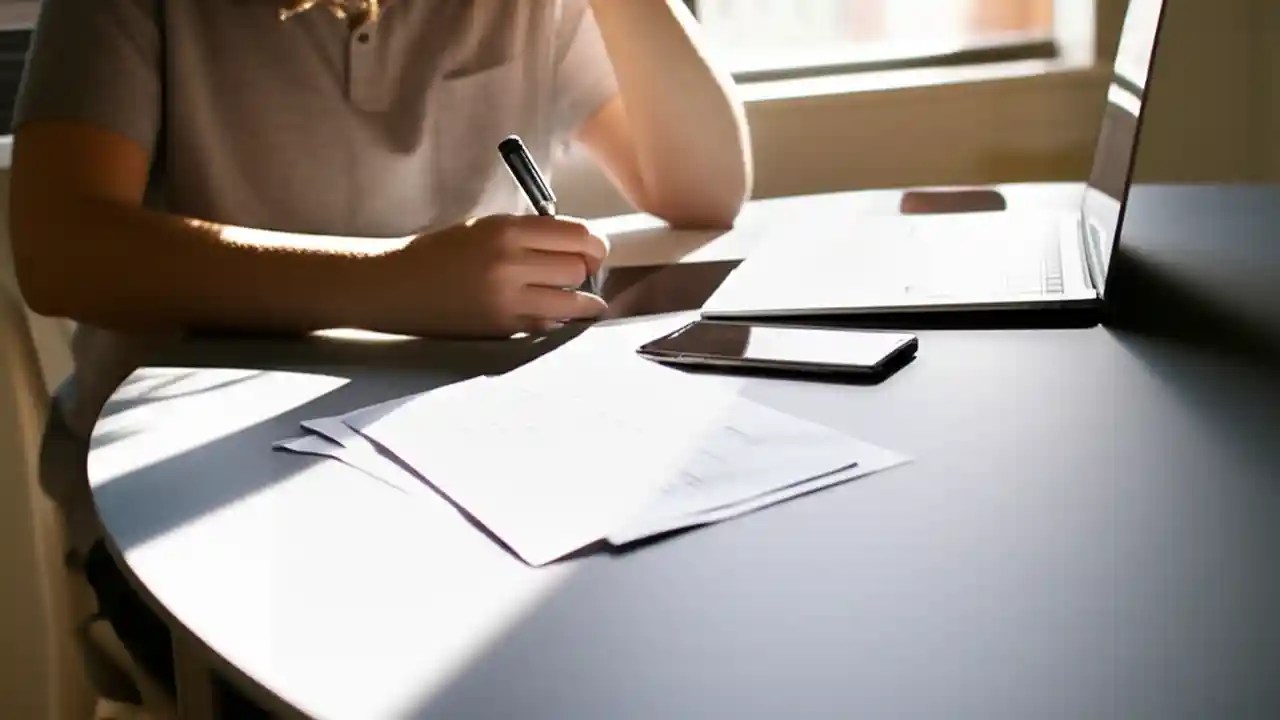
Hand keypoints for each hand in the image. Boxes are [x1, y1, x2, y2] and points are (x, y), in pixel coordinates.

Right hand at [369, 214, 608, 336]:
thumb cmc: (440, 251)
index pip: (576, 235)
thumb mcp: (484, 227)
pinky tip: (551, 312)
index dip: (593, 243)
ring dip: (580, 300)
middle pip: (578, 268)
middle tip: (581, 272)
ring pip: (572, 302)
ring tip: (580, 299)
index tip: (593, 249)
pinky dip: (558, 318)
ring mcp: (507, 300)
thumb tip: (578, 244)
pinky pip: (549, 324)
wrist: (396, 286)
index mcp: (506, 230)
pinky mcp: (502, 328)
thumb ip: (529, 233)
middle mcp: (510, 264)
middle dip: (585, 270)